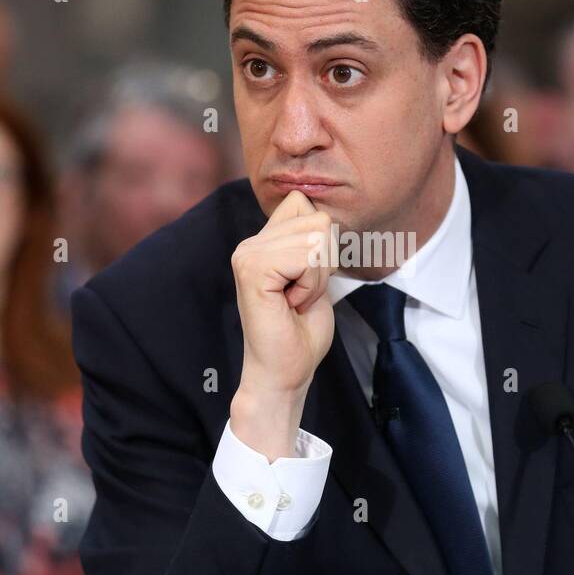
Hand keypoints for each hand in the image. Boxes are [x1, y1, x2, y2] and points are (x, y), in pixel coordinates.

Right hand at [229, 190, 335, 459]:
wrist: (285, 372)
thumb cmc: (301, 332)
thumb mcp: (316, 276)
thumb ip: (314, 243)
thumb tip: (325, 212)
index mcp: (262, 242)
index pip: (304, 202)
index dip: (322, 241)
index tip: (308, 278)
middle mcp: (250, 243)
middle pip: (318, 218)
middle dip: (325, 261)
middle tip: (301, 294)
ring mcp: (247, 254)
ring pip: (316, 236)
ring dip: (318, 276)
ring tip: (296, 300)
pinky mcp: (252, 269)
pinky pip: (307, 256)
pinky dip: (311, 283)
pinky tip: (292, 303)